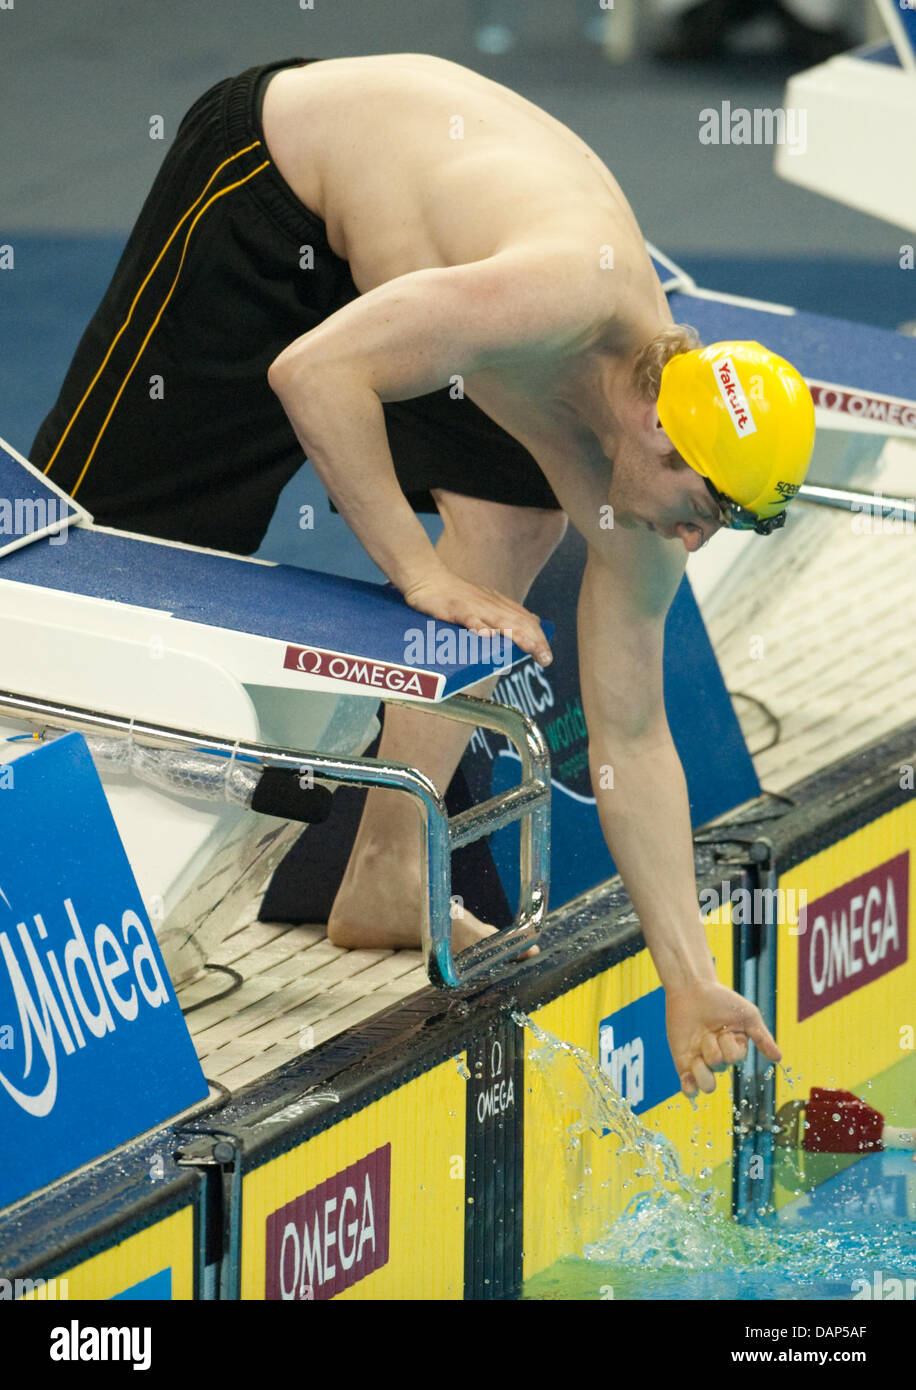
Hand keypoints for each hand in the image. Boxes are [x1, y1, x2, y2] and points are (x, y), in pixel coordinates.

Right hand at [402, 568, 552, 665]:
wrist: (427, 577)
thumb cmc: (454, 594)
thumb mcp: (484, 602)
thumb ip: (503, 612)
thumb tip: (530, 622)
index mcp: (498, 604)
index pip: (525, 620)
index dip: (539, 637)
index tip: (547, 656)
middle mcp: (491, 605)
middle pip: (518, 622)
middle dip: (534, 641)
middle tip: (546, 659)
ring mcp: (474, 606)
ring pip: (499, 621)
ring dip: (516, 635)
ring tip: (530, 648)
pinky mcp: (455, 608)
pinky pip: (469, 617)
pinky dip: (478, 626)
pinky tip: (487, 635)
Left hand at [665, 980, 780, 1098]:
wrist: (691, 987)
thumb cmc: (720, 999)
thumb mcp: (747, 1016)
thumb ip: (762, 1038)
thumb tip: (779, 1059)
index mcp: (735, 1048)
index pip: (736, 1058)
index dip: (729, 1045)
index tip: (724, 1028)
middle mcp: (718, 1057)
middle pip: (720, 1068)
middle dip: (713, 1050)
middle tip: (707, 1033)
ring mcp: (700, 1060)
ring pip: (707, 1085)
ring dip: (701, 1069)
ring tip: (695, 1051)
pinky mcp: (682, 1061)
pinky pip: (689, 1087)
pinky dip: (690, 1089)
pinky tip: (688, 1079)